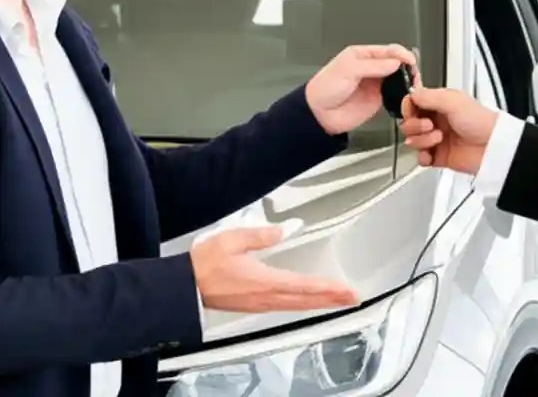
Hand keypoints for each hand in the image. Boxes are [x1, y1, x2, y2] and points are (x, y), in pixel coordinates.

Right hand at [190, 226, 358, 312]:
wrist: (185, 287)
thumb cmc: (205, 265)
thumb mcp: (233, 239)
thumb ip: (261, 235)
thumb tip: (284, 230)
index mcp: (265, 280)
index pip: (305, 285)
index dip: (329, 288)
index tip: (347, 291)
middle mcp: (267, 297)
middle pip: (307, 300)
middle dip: (331, 299)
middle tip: (351, 298)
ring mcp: (261, 304)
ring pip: (298, 306)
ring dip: (320, 303)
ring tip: (336, 300)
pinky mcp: (254, 306)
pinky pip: (286, 306)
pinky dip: (303, 304)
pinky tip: (307, 301)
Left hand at [304, 44, 416, 134]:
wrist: (319, 114)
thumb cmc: (324, 88)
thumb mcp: (347, 70)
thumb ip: (373, 66)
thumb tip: (395, 62)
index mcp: (362, 55)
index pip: (388, 50)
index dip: (401, 54)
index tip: (409, 60)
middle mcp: (371, 68)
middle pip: (397, 63)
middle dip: (408, 67)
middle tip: (413, 74)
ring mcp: (376, 84)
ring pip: (399, 78)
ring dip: (408, 80)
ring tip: (413, 84)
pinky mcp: (379, 100)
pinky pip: (396, 95)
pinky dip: (404, 95)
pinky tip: (407, 96)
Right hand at [398, 88, 498, 173]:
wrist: (493, 147)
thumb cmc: (481, 122)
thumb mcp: (453, 101)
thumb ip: (428, 96)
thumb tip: (411, 94)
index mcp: (439, 104)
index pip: (413, 104)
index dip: (409, 109)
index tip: (415, 112)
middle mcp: (437, 120)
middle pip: (409, 122)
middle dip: (415, 125)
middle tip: (429, 126)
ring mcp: (437, 139)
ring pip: (413, 140)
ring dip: (422, 141)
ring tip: (437, 139)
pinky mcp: (439, 156)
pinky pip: (420, 158)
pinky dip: (423, 157)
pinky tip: (430, 155)